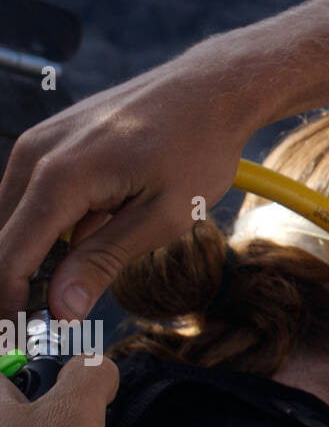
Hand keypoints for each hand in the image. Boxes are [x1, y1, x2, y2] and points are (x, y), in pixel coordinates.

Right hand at [0, 53, 254, 320]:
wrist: (210, 89)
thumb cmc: (198, 147)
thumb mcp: (162, 216)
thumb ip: (103, 261)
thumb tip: (60, 310)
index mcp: (61, 177)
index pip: (8, 257)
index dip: (9, 305)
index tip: (24, 337)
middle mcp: (36, 155)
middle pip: (1, 238)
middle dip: (15, 283)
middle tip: (49, 318)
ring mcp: (39, 142)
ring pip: (9, 218)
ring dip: (29, 255)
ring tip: (72, 282)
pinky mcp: (49, 140)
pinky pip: (28, 195)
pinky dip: (44, 226)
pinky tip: (88, 236)